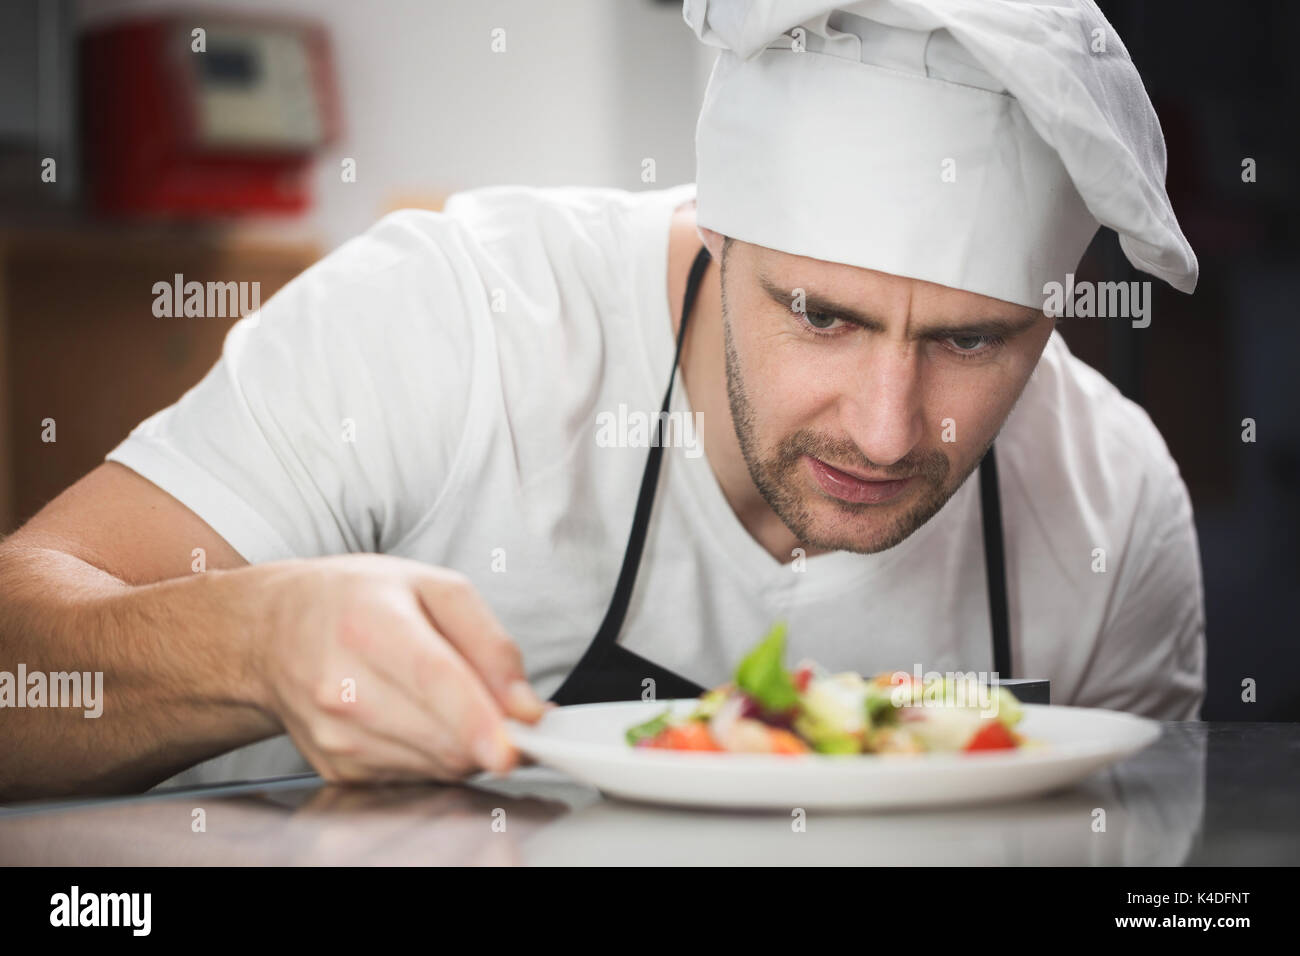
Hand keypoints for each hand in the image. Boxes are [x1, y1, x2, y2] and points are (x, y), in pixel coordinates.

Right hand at [240, 554, 547, 783]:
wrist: (273, 633)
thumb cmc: (355, 600)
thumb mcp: (434, 587)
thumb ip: (491, 643)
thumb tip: (526, 706)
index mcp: (370, 625)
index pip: (431, 680)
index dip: (475, 720)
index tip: (510, 749)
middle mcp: (343, 687)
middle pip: (441, 736)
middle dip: (492, 734)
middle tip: (507, 710)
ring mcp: (336, 735)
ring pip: (436, 765)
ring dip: (466, 746)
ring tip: (452, 703)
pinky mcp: (338, 769)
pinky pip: (415, 778)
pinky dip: (435, 756)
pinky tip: (419, 719)